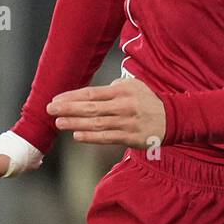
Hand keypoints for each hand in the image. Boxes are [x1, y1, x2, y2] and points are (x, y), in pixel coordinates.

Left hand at [48, 78, 165, 148]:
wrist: (173, 118)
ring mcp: (126, 123)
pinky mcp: (130, 137)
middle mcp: (123, 106)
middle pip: (90, 108)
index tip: (56, 98)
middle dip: (68, 108)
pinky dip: (91, 137)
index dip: (72, 96)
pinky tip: (77, 135)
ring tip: (59, 122)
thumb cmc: (149, 101)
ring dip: (75, 123)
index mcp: (122, 91)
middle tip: (50, 109)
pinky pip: (107, 137)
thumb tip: (94, 93)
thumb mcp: (135, 86)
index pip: (92, 93)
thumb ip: (114, 87)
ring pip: (96, 123)